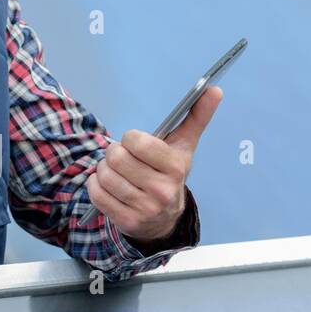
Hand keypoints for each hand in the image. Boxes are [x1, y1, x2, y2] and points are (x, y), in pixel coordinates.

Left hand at [86, 86, 222, 243]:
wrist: (165, 218)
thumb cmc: (169, 174)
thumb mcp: (183, 147)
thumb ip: (197, 117)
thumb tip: (215, 89)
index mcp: (175, 167)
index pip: (137, 142)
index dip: (130, 139)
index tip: (135, 144)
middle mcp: (162, 190)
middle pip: (116, 158)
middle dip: (114, 154)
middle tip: (123, 159)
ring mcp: (144, 208)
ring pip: (104, 176)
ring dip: (104, 170)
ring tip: (116, 172)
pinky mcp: (127, 221)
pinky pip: (96, 194)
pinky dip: (95, 185)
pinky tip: (107, 186)